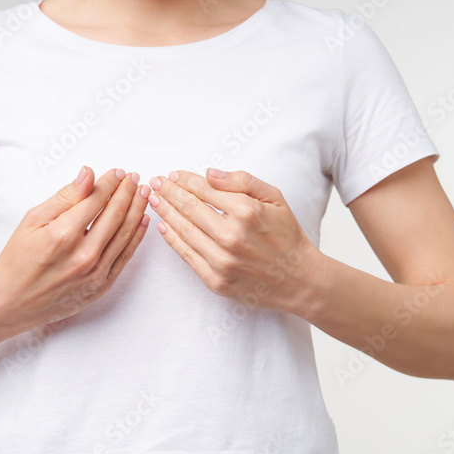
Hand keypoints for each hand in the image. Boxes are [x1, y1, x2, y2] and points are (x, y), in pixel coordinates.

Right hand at [0, 166, 150, 332]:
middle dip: (128, 192)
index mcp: (63, 234)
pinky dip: (136, 237)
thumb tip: (88, 175)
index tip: (119, 172)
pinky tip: (143, 221)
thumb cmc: (18, 260)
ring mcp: (95, 273)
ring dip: (138, 210)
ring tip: (145, 193)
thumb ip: (64, 197)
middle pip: (115, 214)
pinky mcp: (101, 287)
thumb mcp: (33, 221)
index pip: (96, 199)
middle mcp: (83, 254)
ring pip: (125, 234)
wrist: (12, 303)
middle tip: (136, 177)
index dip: (111, 182)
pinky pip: (125, 257)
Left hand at [148, 168, 317, 311]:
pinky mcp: (216, 280)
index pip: (205, 190)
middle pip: (189, 208)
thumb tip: (209, 174)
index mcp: (246, 212)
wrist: (298, 279)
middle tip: (155, 182)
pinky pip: (187, 255)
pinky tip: (163, 226)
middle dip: (169, 193)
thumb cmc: (287, 236)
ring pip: (184, 231)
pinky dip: (172, 239)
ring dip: (165, 212)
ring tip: (154, 200)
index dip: (185, 180)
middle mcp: (231, 236)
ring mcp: (222, 260)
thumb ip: (242, 182)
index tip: (173, 175)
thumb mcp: (274, 198)